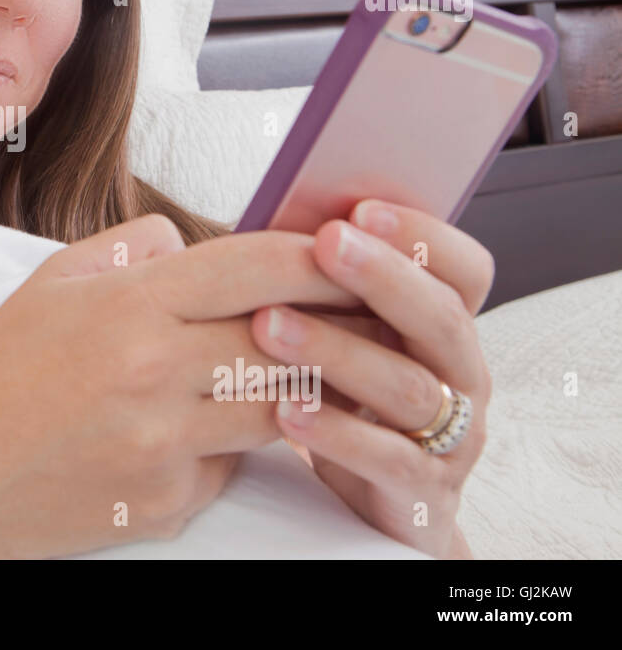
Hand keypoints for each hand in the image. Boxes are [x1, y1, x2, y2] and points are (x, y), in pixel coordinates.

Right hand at [0, 213, 368, 557]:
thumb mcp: (49, 284)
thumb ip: (127, 250)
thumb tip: (186, 241)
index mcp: (128, 307)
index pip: (256, 266)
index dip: (320, 255)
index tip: (355, 249)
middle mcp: (154, 372)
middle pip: (289, 340)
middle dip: (343, 322)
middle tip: (379, 310)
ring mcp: (166, 443)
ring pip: (281, 406)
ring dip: (308, 385)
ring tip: (331, 367)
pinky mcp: (169, 500)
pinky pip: (235, 462)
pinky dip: (240, 442)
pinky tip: (221, 428)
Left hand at [250, 198, 493, 558]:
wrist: (371, 505)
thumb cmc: (345, 400)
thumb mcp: (341, 338)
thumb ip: (316, 286)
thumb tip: (248, 226)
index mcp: (445, 327)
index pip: (464, 270)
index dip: (424, 235)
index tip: (361, 208)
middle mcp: (461, 376)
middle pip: (441, 318)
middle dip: (383, 276)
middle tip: (324, 242)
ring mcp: (451, 438)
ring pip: (408, 386)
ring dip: (338, 350)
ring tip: (270, 326)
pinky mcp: (423, 494)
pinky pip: (387, 460)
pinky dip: (338, 433)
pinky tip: (285, 410)